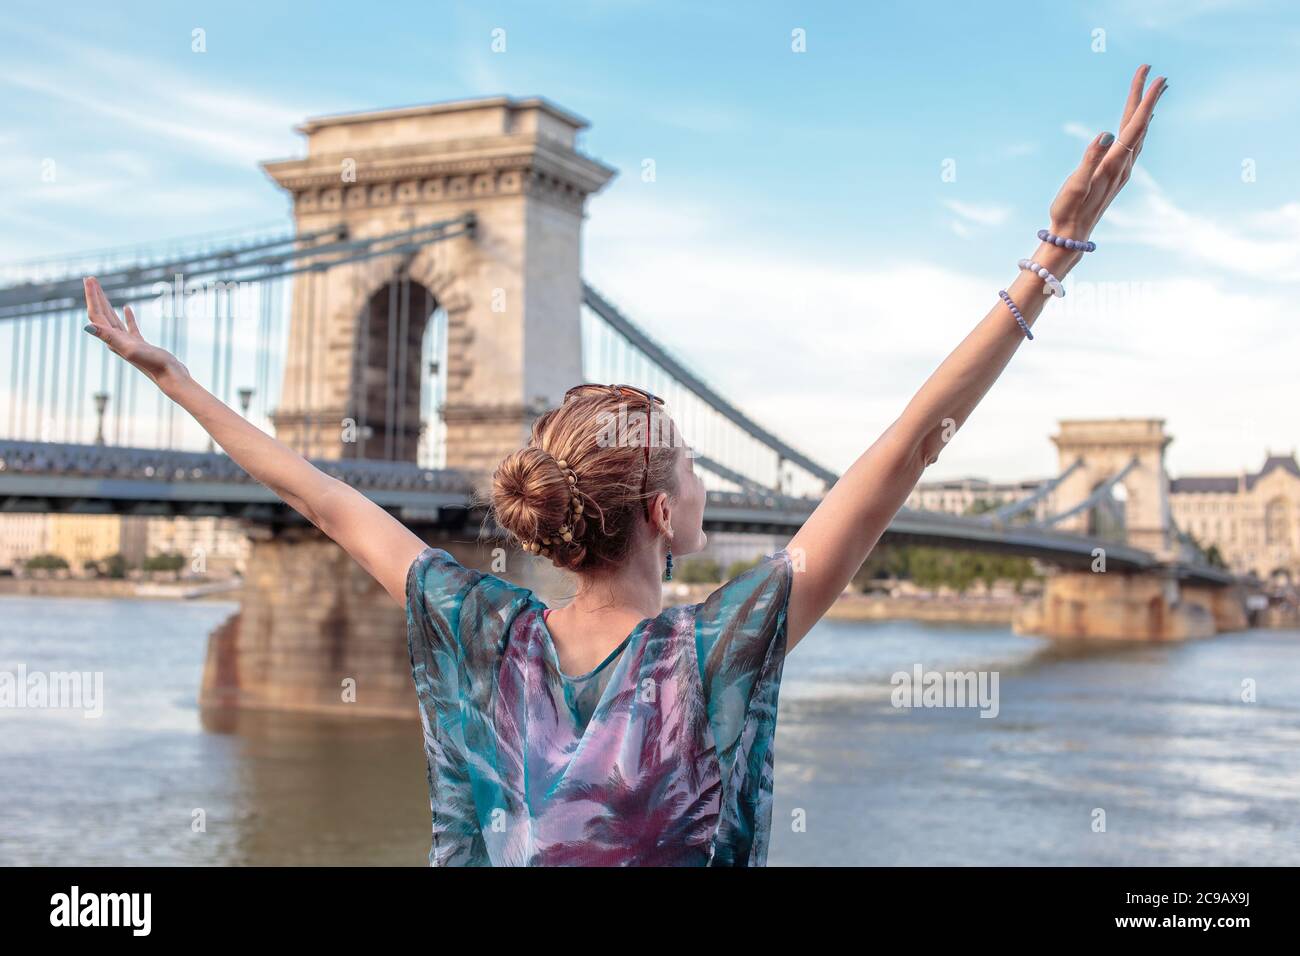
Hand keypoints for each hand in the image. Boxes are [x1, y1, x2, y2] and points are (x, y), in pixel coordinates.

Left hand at [82, 276, 189, 388]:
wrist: (171, 377)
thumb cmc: (153, 363)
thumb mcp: (130, 348)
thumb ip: (108, 337)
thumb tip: (86, 327)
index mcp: (111, 339)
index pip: (96, 314)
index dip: (91, 296)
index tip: (89, 279)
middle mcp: (115, 340)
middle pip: (101, 314)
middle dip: (95, 296)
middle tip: (90, 279)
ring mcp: (127, 342)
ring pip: (112, 319)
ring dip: (106, 304)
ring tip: (101, 290)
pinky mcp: (140, 344)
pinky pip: (129, 326)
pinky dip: (126, 316)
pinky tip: (126, 308)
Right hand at [1047, 64, 1166, 239]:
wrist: (1072, 235)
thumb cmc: (1068, 210)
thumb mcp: (1075, 184)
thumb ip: (1090, 158)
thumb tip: (1106, 133)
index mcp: (1114, 163)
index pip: (1134, 125)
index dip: (1145, 100)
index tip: (1155, 77)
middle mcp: (1124, 165)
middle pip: (1139, 124)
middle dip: (1146, 96)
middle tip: (1151, 71)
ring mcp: (1122, 170)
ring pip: (1139, 133)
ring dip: (1145, 109)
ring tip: (1153, 90)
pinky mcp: (1116, 174)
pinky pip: (1133, 143)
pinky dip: (1139, 127)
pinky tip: (1140, 124)